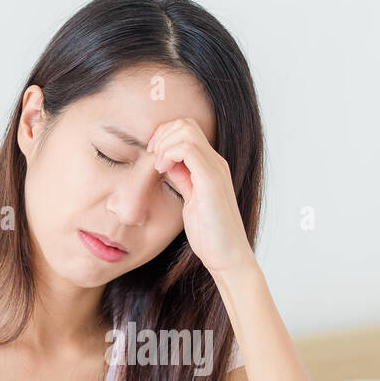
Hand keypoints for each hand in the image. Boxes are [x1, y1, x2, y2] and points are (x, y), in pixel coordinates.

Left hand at [145, 117, 254, 277]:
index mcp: (210, 166)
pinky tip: (161, 170)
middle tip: (151, 158)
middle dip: (161, 135)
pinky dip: (168, 153)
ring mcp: (215, 169)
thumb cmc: (209, 235)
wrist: (228, 256)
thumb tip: (166, 163)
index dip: (164, 137)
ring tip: (156, 165)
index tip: (151, 157)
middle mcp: (215, 163)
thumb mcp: (189, 200)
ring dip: (163, 143)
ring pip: (186, 130)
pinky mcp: (211, 181)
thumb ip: (181, 179)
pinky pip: (187, 149)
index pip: (186, 130)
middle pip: (185, 124)